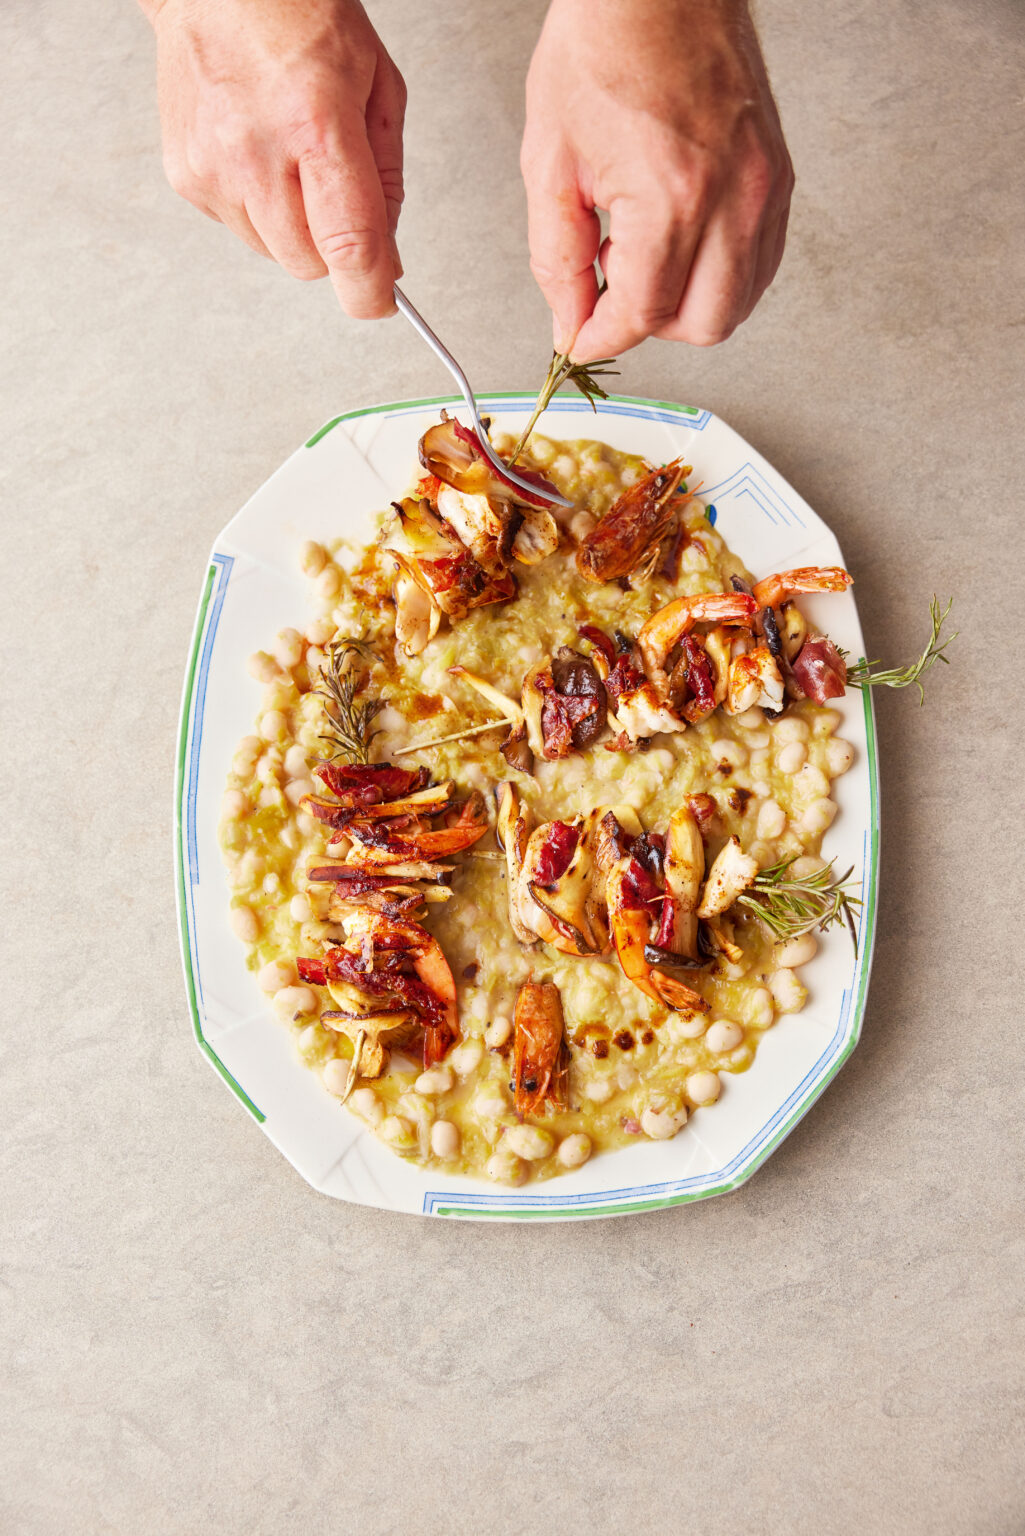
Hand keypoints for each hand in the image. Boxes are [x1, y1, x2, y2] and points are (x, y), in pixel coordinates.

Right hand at [144, 0, 405, 317]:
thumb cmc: (296, 13)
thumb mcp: (377, 82)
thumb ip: (387, 177)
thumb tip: (387, 251)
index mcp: (316, 123)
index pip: (348, 244)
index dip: (370, 289)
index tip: (381, 299)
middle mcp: (256, 152)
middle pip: (309, 263)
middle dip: (333, 246)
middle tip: (336, 193)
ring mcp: (214, 167)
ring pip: (274, 252)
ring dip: (294, 227)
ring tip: (292, 157)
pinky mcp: (187, 177)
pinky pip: (240, 228)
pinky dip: (259, 207)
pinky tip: (260, 154)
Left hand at [521, 0, 793, 358]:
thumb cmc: (604, 48)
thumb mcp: (551, 161)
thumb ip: (558, 258)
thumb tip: (569, 320)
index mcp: (672, 196)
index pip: (644, 314)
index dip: (602, 337)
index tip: (579, 337)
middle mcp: (732, 198)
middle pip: (704, 325)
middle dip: (650, 325)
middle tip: (613, 290)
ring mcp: (763, 187)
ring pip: (740, 302)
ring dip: (688, 302)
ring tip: (647, 254)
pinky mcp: (778, 176)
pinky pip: (761, 262)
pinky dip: (721, 274)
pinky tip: (683, 241)